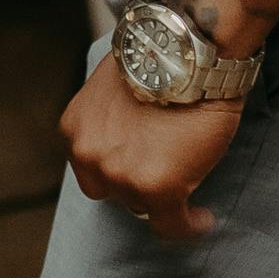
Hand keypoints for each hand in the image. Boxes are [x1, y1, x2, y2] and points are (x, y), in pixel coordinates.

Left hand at [60, 61, 239, 242]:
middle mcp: (89, 157)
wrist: (188, 53)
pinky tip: (203, 219)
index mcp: (75, 132)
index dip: (117, 169)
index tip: (138, 172)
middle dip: (135, 180)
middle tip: (164, 165)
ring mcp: (121, 176)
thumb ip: (109, 122)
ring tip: (189, 180)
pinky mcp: (157, 189)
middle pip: (113, 189)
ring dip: (163, 193)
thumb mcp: (112, 90)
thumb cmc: (160, 61)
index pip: (92, 168)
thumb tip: (129, 138)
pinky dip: (189, 224)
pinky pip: (172, 225)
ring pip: (143, 204)